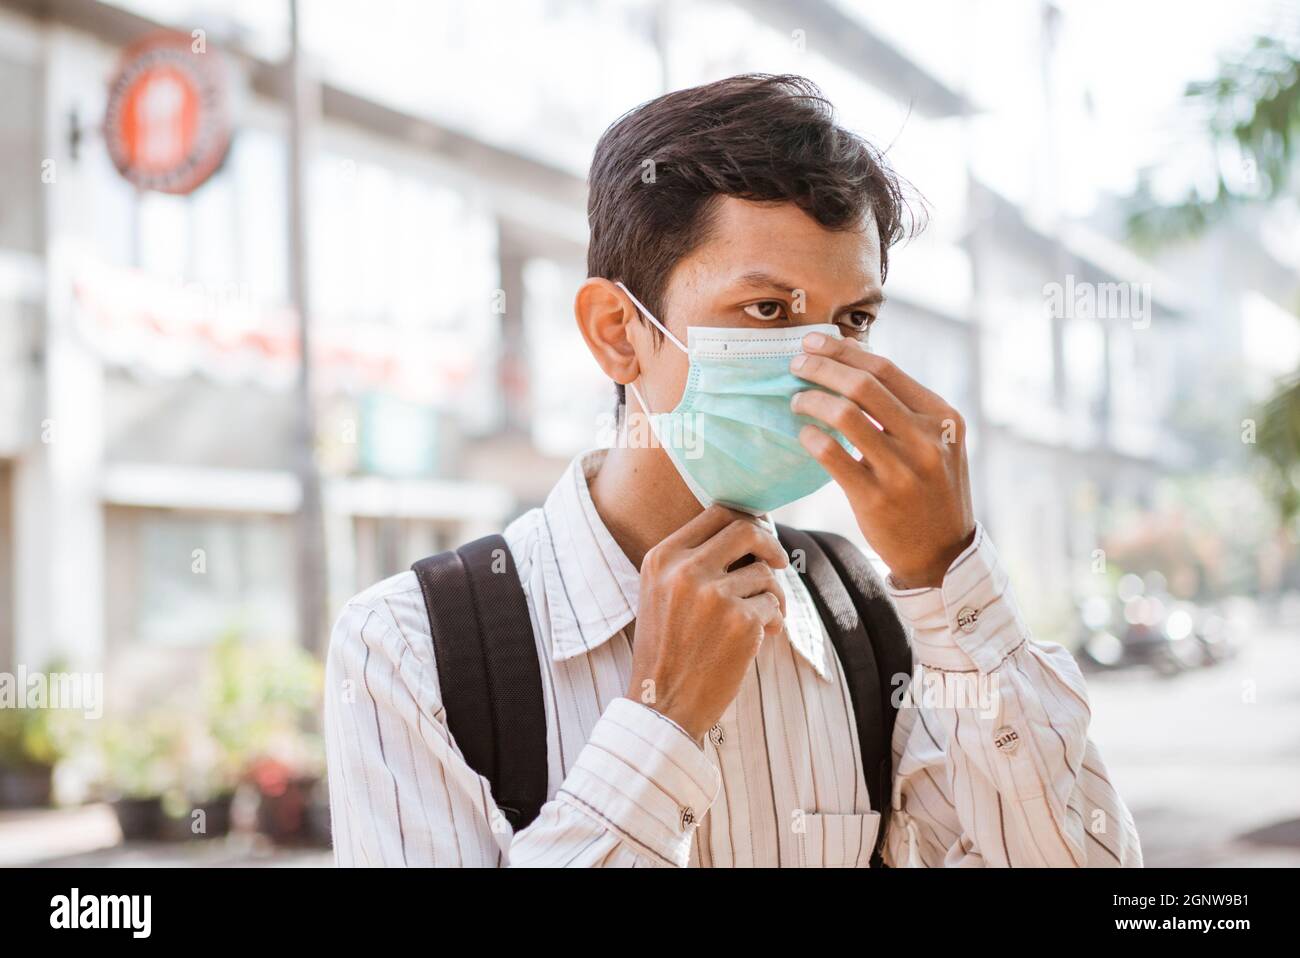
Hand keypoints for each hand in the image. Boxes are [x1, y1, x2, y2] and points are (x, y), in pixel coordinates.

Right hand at [628, 505, 788, 742]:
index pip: (716, 512)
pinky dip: (774, 621)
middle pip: (746, 530)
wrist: (663, 705)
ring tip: (762, 618)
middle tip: (779, 562)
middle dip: (770, 543)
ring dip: (772, 595)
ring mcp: (714, 596)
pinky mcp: (741, 623)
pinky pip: (773, 606)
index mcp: (662, 558)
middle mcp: (685, 570)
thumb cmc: (668, 649)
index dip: (747, 520)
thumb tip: (750, 530)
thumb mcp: (661, 593)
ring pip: (765, 574)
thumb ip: (693, 560)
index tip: (760, 536)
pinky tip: (762, 638)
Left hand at [790, 332, 974, 589]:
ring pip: (845, 415)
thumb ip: (904, 409)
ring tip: (796, 400)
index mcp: (942, 416)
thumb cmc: (930, 490)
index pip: (885, 368)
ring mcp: (902, 469)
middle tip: (796, 365)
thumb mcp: (936, 443)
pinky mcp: (876, 497)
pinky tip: (804, 434)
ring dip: (812, 400)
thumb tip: (848, 368)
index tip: (814, 342)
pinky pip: (833, 456)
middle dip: (821, 367)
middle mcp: (926, 439)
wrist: (943, 554)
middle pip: (862, 385)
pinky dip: (812, 438)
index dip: (843, 351)